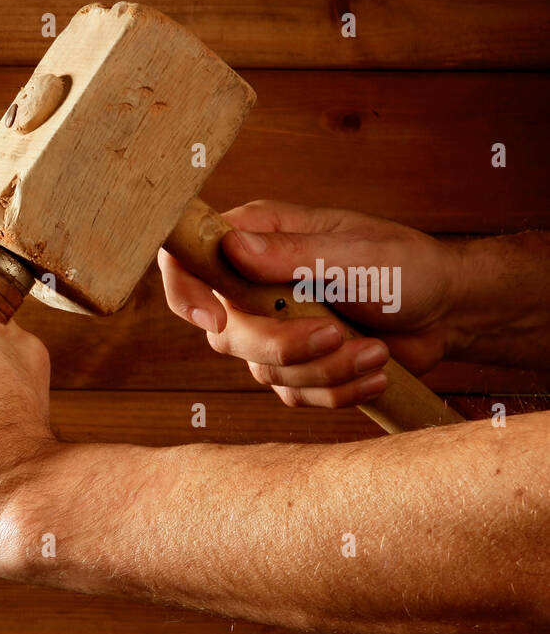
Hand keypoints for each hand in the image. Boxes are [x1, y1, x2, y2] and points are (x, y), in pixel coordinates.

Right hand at [158, 200, 461, 408]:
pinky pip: (292, 395)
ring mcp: (271, 328)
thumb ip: (292, 254)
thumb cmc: (407, 266)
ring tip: (376, 352)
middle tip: (336, 335)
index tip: (218, 318)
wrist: (447, 312)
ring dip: (325, 370)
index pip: (188, 258)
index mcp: (259, 238)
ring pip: (262, 370)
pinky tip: (374, 370)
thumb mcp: (356, 254)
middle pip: (225, 332)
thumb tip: (231, 246)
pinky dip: (336, 390)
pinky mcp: (293, 366)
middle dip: (283, 346)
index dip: (186, 291)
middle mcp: (253, 284)